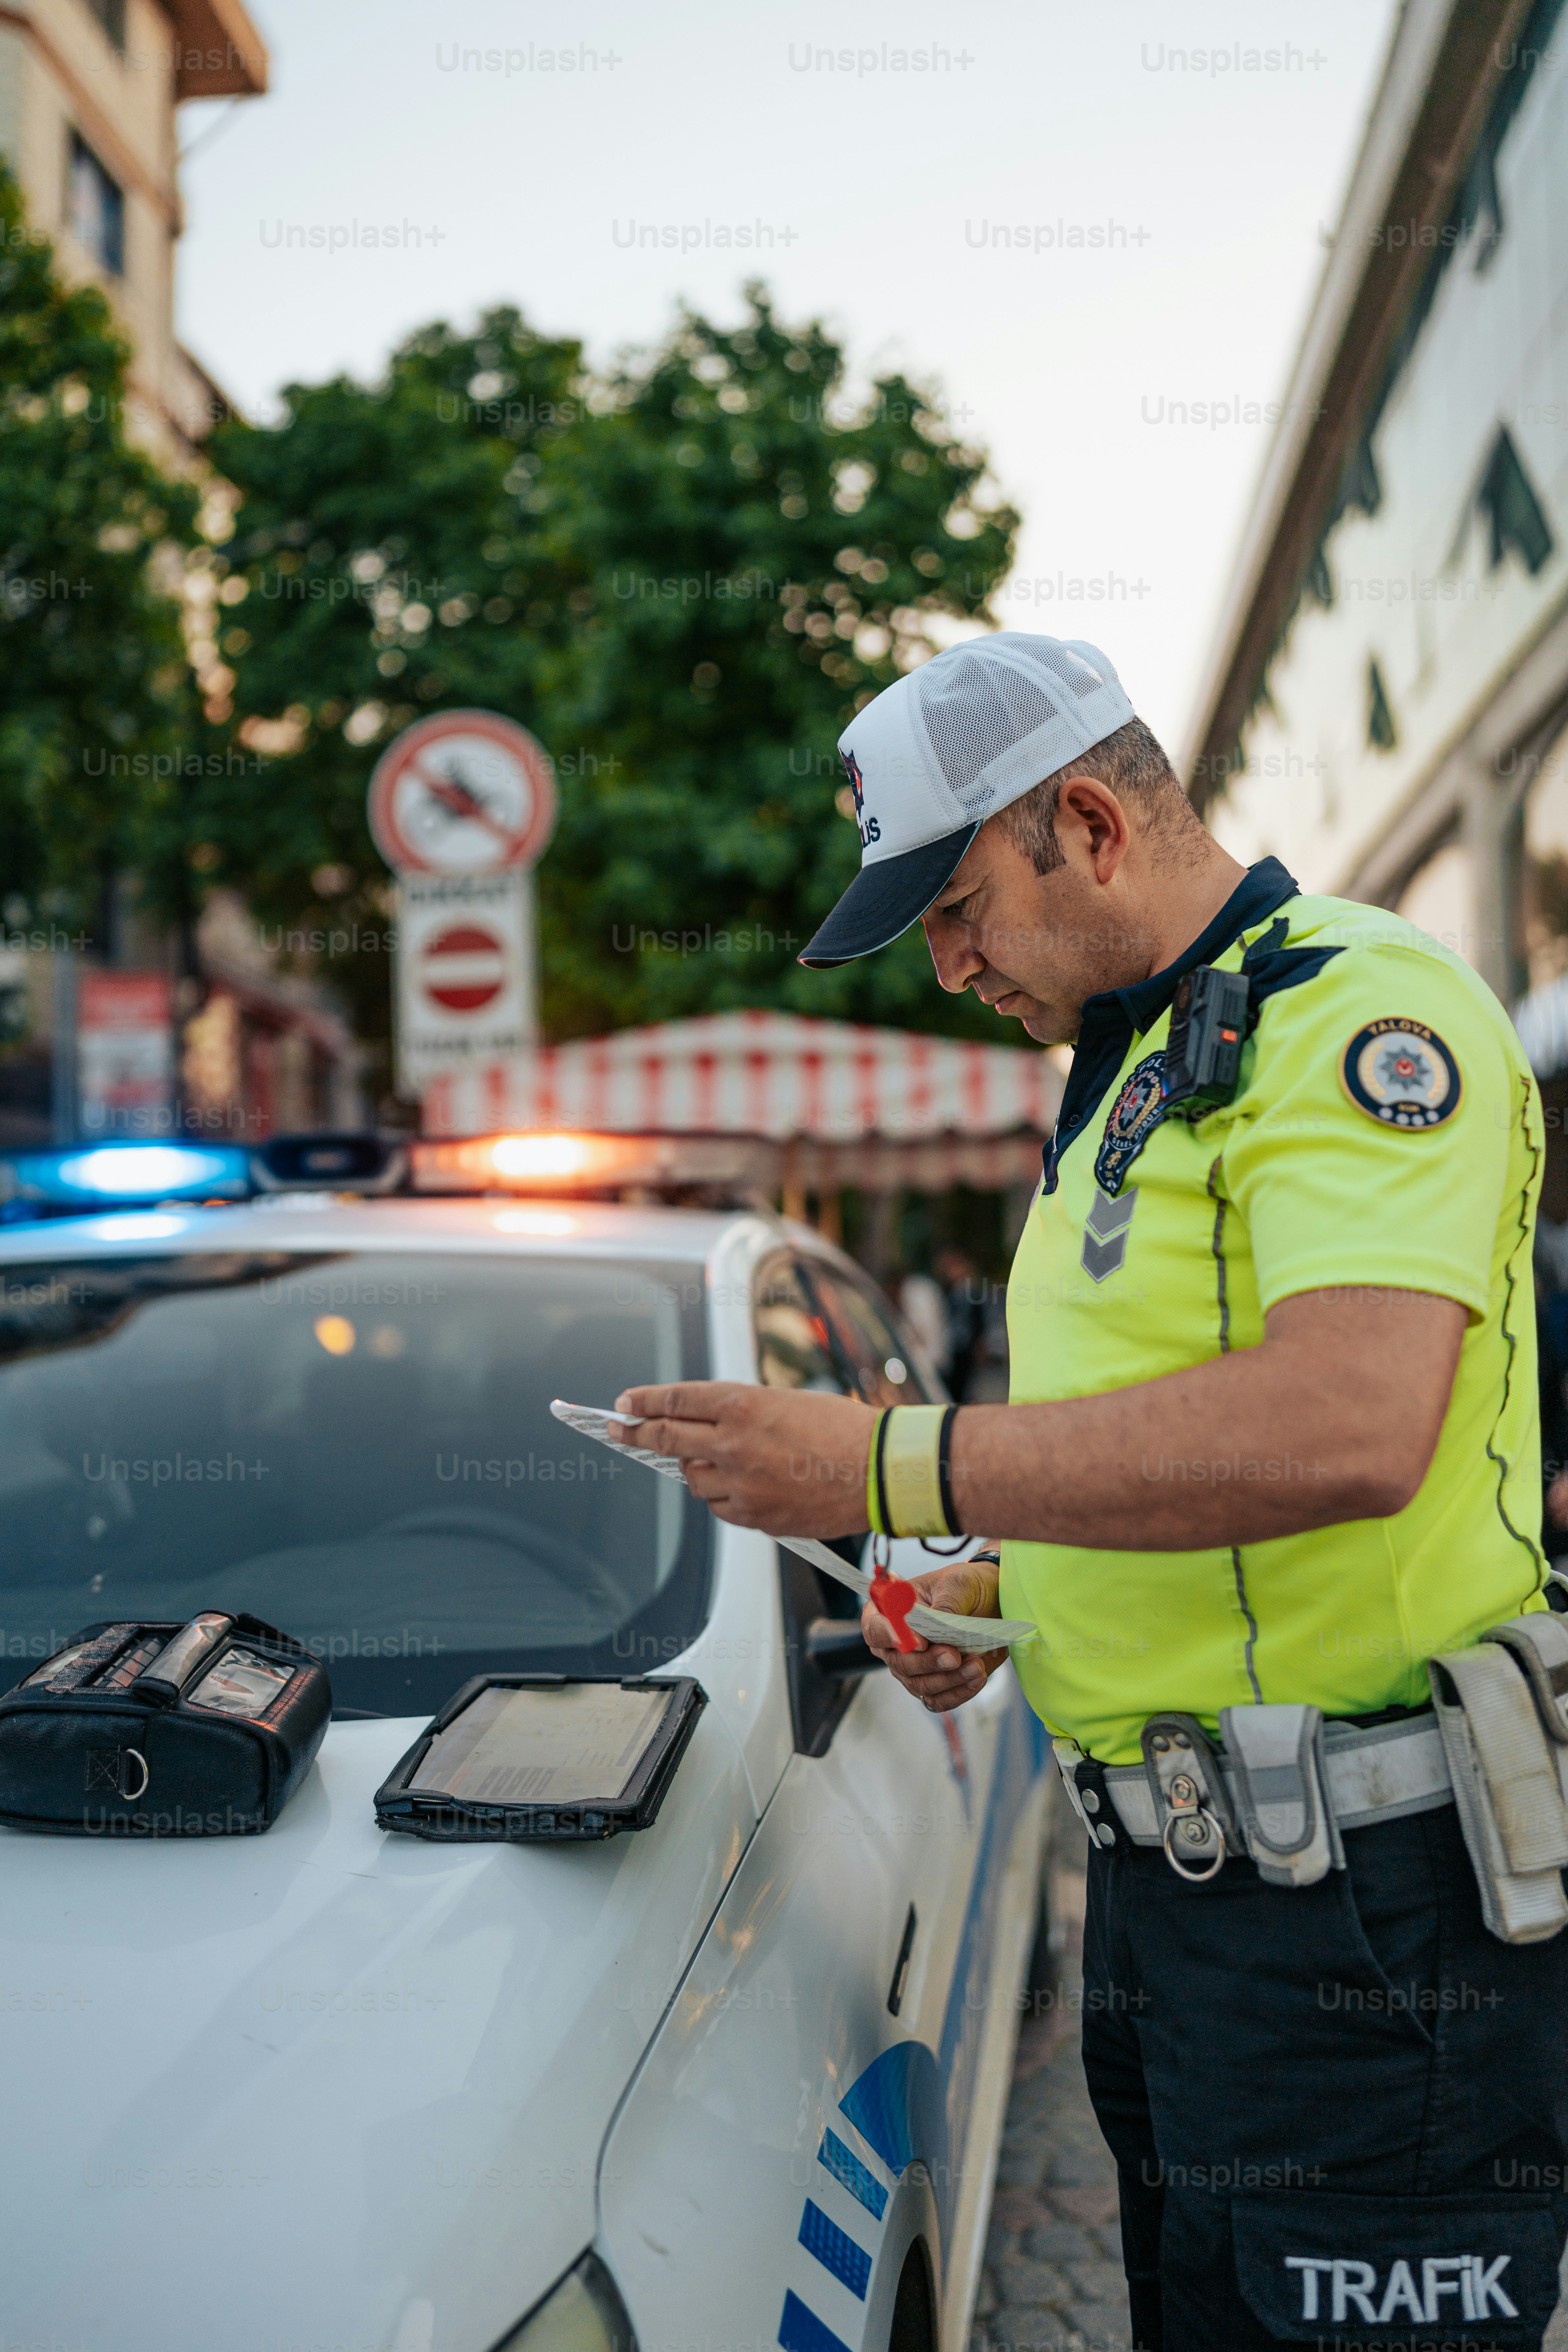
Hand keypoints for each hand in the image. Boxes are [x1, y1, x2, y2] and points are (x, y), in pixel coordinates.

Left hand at [612, 1381, 876, 1536]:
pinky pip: (718, 1506)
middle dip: (635, 1433)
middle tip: (618, 1429)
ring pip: (692, 1478)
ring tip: (727, 1461)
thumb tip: (700, 1423)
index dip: (644, 1401)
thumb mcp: (784, 1401)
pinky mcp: (752, 1516)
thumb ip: (738, 1411)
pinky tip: (747, 1486)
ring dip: (697, 1468)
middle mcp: (732, 1443)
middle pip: (666, 1439)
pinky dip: (722, 1495)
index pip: (674, 1400)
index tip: (625, 1403)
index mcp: (741, 1404)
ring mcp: (740, 1483)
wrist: (879, 1470)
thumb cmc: (841, 1429)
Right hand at [862, 1554, 1007, 1713]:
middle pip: (898, 1663)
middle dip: (928, 1662)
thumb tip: (937, 1631)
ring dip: (948, 1679)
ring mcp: (912, 1668)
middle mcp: (894, 1644)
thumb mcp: (957, 1584)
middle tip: (954, 1656)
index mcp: (889, 1611)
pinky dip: (958, 1693)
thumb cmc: (965, 1587)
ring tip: (976, 1666)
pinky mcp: (934, 1685)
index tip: (920, 1642)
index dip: (891, 1637)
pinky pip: (938, 1700)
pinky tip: (976, 1678)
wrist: (991, 1602)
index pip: (875, 1629)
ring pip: (919, 1685)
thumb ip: (945, 1605)